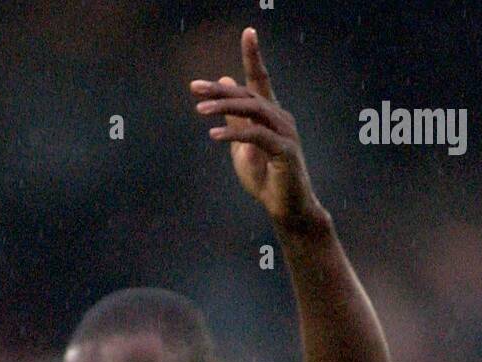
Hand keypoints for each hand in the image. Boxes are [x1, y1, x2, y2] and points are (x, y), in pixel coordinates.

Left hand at [191, 28, 325, 232]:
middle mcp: (280, 118)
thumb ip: (234, 119)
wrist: (287, 210)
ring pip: (253, 110)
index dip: (254, 56)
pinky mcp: (285, 151)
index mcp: (271, 114)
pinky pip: (256, 136)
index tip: (248, 32)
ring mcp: (285, 133)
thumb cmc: (266, 179)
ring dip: (224, 108)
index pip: (260, 80)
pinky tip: (214, 135)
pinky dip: (234, 134)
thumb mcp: (242, 147)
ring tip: (199, 111)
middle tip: (194, 87)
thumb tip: (222, 86)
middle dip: (219, 91)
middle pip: (248, 94)